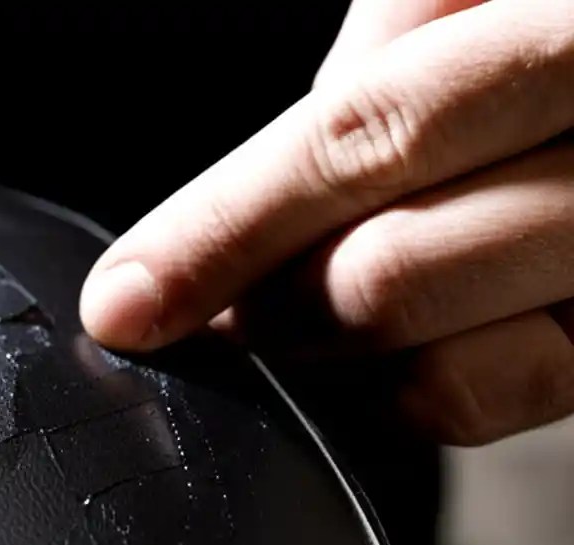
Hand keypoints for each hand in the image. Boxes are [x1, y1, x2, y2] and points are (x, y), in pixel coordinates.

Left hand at [79, 0, 573, 445]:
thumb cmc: (549, 26)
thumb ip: (384, 68)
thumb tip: (249, 202)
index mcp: (557, 25)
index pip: (359, 138)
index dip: (220, 229)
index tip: (126, 300)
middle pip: (384, 271)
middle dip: (262, 303)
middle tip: (207, 303)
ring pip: (434, 350)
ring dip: (324, 345)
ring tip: (306, 301)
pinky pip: (496, 396)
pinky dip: (406, 386)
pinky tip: (389, 342)